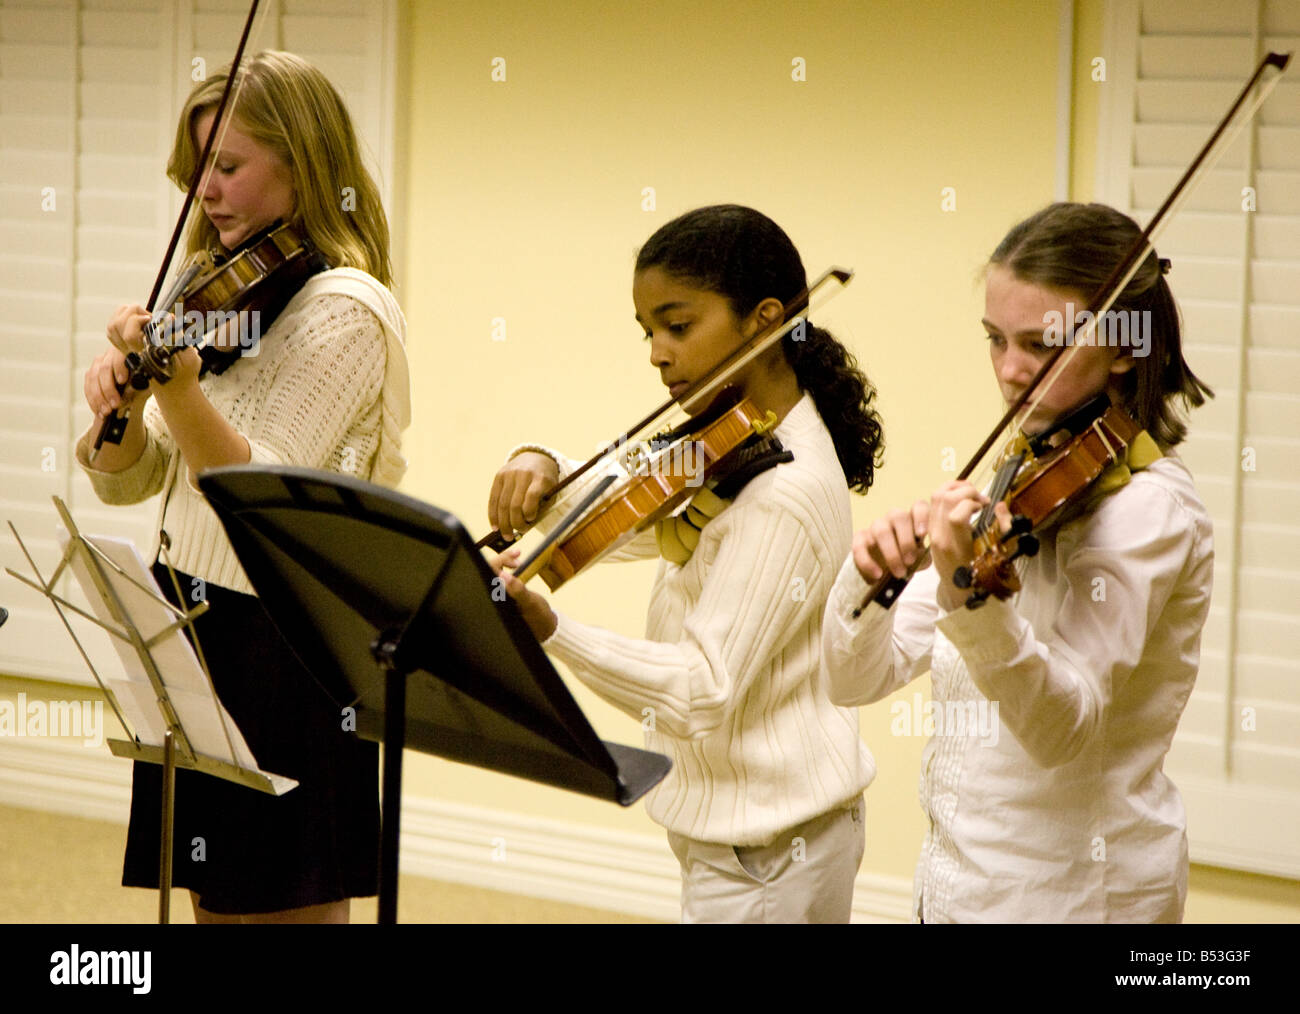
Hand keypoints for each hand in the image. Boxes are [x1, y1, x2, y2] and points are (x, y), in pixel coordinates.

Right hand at [84, 344, 144, 418]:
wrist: (134, 388)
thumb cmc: (142, 384)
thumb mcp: (144, 386)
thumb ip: (135, 389)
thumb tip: (124, 399)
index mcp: (125, 353)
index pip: (119, 355)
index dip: (120, 366)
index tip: (122, 381)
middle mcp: (109, 355)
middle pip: (104, 369)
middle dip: (109, 389)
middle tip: (115, 404)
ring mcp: (98, 364)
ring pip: (93, 379)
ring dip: (99, 398)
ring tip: (106, 411)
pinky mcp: (90, 375)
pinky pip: (87, 387)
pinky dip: (93, 401)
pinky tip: (99, 411)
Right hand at [487, 451, 558, 541]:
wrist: (536, 458)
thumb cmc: (545, 482)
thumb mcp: (550, 493)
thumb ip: (540, 510)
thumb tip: (523, 530)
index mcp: (540, 478)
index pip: (532, 496)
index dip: (529, 512)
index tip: (530, 521)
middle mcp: (523, 474)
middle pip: (514, 504)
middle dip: (514, 524)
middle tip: (514, 536)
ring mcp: (509, 474)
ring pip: (502, 504)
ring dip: (503, 523)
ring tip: (505, 535)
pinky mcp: (499, 476)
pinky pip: (493, 498)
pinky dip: (493, 515)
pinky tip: (495, 526)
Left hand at [489, 547, 557, 640]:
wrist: (544, 626)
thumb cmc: (537, 616)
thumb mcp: (529, 602)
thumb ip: (516, 589)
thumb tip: (502, 576)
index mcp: (497, 598)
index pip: (490, 572)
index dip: (501, 559)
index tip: (517, 556)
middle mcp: (495, 595)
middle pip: (490, 569)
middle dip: (503, 558)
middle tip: (518, 555)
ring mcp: (498, 594)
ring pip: (495, 571)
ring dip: (505, 561)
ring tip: (518, 558)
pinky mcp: (503, 593)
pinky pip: (500, 575)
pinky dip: (507, 566)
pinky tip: (516, 563)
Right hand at [851, 499, 930, 583]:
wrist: (886, 573)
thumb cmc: (907, 560)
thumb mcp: (920, 560)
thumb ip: (922, 556)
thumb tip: (917, 555)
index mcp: (913, 519)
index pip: (919, 507)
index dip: (921, 517)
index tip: (922, 534)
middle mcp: (894, 519)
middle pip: (899, 517)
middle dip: (905, 541)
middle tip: (910, 561)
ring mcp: (876, 527)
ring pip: (881, 530)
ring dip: (891, 553)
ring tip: (899, 572)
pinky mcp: (859, 539)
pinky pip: (860, 547)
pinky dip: (868, 562)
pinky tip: (878, 575)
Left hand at [926, 480, 1005, 610]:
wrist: (964, 594)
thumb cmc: (986, 577)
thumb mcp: (1003, 555)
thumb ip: (1004, 528)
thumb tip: (999, 506)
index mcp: (957, 546)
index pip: (956, 514)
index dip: (972, 503)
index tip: (985, 506)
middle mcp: (940, 538)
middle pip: (943, 499)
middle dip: (965, 490)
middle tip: (981, 499)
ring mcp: (932, 535)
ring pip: (934, 498)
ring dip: (954, 488)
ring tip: (972, 494)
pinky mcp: (931, 532)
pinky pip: (933, 505)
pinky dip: (947, 495)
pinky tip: (962, 501)